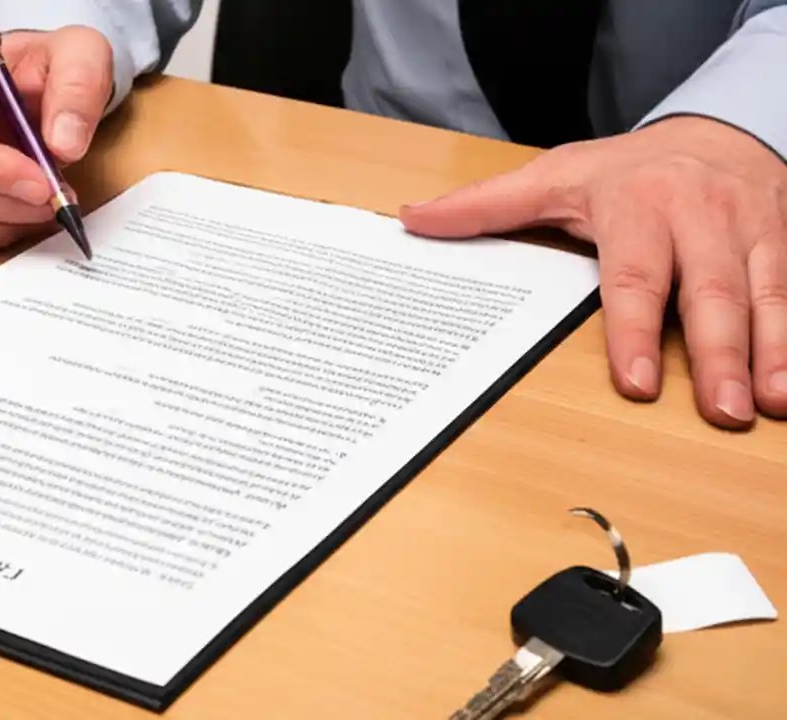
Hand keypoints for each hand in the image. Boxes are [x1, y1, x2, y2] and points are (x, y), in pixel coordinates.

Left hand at [400, 116, 786, 429]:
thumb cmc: (625, 170)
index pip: (636, 277)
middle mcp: (700, 218)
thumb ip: (485, 207)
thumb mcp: (552, 177)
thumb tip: (412, 220)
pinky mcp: (784, 242)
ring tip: (770, 405)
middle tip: (722, 411)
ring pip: (767, 295)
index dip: (637, 332)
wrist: (716, 129)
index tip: (638, 383)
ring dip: (772, 353)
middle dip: (720, 355)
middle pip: (712, 292)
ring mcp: (751, 231)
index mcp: (638, 207)